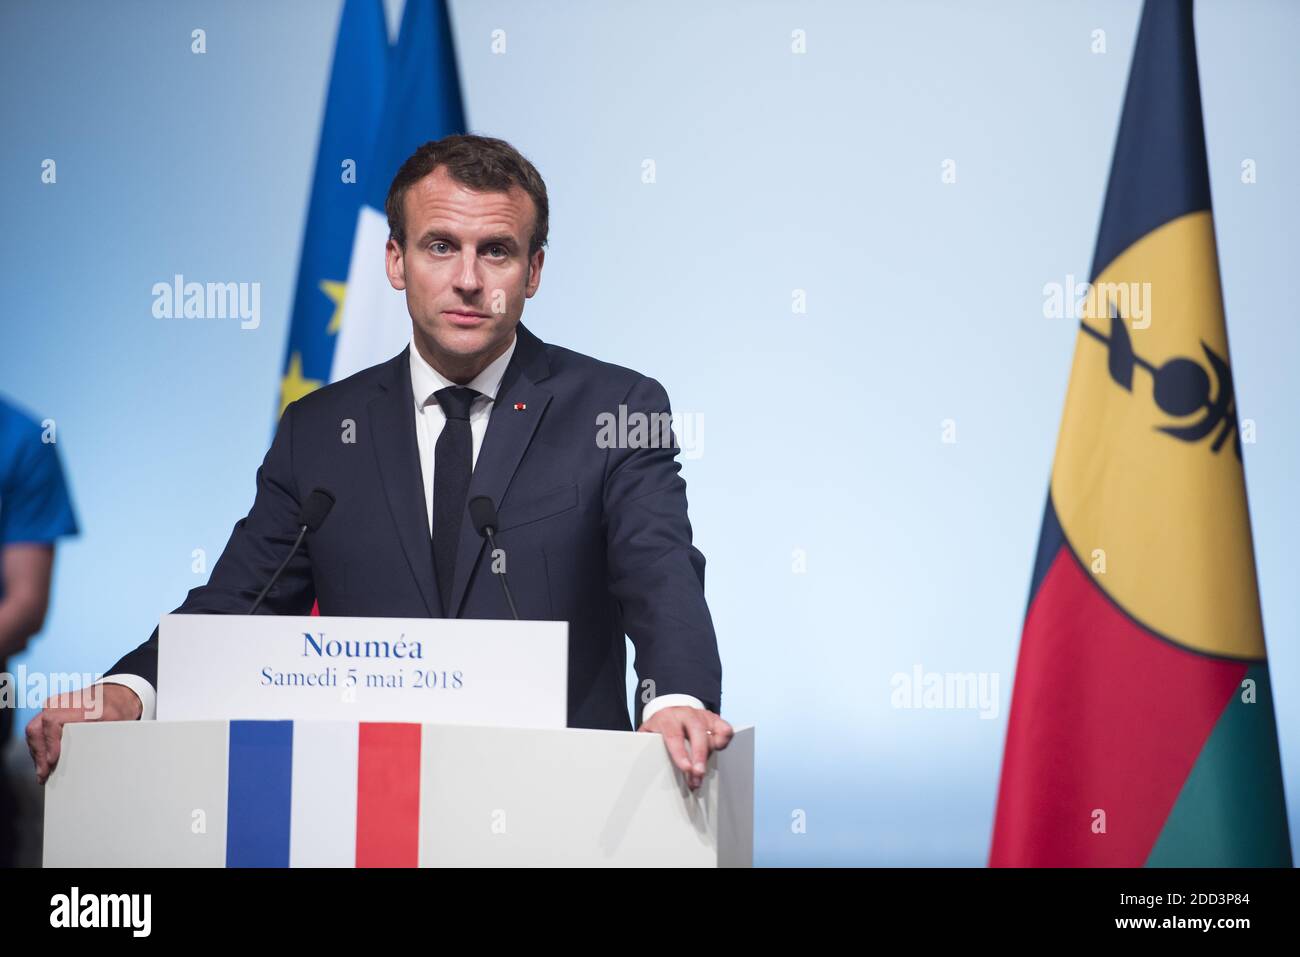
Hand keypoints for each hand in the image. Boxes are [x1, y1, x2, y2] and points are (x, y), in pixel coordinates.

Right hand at [26, 683, 141, 784]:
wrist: (113, 694)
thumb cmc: (114, 707)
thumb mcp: (116, 721)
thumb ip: (105, 735)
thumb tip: (100, 757)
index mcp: (78, 705)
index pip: (52, 721)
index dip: (49, 743)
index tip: (52, 760)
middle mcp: (60, 703)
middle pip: (37, 729)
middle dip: (38, 754)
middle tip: (43, 773)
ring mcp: (52, 706)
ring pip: (34, 731)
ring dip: (37, 752)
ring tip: (43, 771)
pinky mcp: (49, 711)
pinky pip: (37, 730)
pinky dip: (39, 746)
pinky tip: (44, 759)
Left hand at [638, 706, 732, 790]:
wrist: (670, 712)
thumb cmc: (660, 727)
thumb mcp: (648, 735)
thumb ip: (646, 746)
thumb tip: (644, 765)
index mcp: (667, 717)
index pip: (674, 735)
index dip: (680, 753)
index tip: (686, 768)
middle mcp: (687, 714)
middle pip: (697, 732)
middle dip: (700, 755)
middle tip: (698, 773)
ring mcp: (702, 716)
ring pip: (714, 732)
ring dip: (710, 755)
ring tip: (702, 772)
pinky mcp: (715, 720)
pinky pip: (725, 729)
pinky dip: (724, 742)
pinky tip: (715, 753)